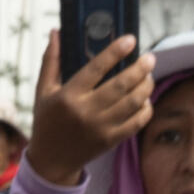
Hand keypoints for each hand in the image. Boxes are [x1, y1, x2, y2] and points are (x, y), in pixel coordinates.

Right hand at [23, 29, 154, 188]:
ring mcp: (100, 127)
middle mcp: (85, 112)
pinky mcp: (111, 140)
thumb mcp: (43, 92)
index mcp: (67, 97)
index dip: (115, 51)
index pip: (96, 69)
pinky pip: (138, 121)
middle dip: (141, 68)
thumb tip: (55, 32)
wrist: (50, 161)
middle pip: (122, 84)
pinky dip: (146, 108)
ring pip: (134, 101)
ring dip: (146, 85)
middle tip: (149, 58)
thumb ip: (51, 62)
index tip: (130, 39)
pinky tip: (144, 99)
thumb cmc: (47, 121)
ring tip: (148, 76)